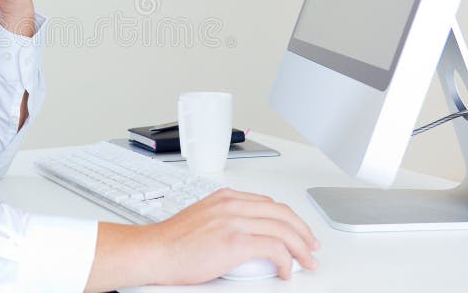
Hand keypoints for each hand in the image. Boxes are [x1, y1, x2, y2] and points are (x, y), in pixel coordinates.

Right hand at [147, 188, 319, 284]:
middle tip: (311, 247)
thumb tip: (248, 233)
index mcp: (226, 197)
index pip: (269, 204)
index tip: (298, 233)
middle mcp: (232, 204)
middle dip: (303, 231)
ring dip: (301, 248)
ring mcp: (234, 221)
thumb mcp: (203, 217)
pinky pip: (275, 248)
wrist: (155, 251)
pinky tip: (285, 270)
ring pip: (284, 229)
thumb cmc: (173, 241)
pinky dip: (287, 260)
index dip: (290, 219)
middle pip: (282, 213)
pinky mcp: (235, 241)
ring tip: (306, 262)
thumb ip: (226, 218)